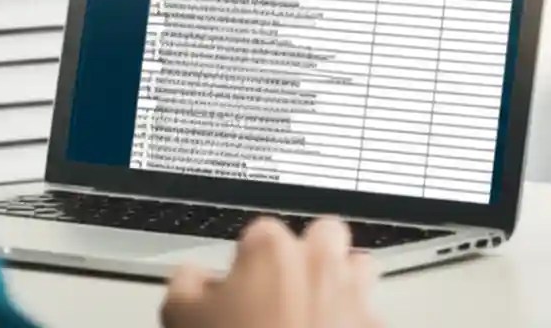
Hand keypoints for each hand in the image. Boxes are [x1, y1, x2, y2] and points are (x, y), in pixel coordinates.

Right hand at [161, 216, 381, 327]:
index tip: (238, 286)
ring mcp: (355, 298)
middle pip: (324, 234)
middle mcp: (320, 264)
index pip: (258, 232)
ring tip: (314, 312)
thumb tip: (193, 278)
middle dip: (309, 254)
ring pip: (359, 269)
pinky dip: (354, 325)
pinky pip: (371, 317)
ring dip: (341, 282)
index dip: (246, 261)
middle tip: (283, 289)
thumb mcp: (180, 318)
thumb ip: (186, 284)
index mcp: (271, 251)